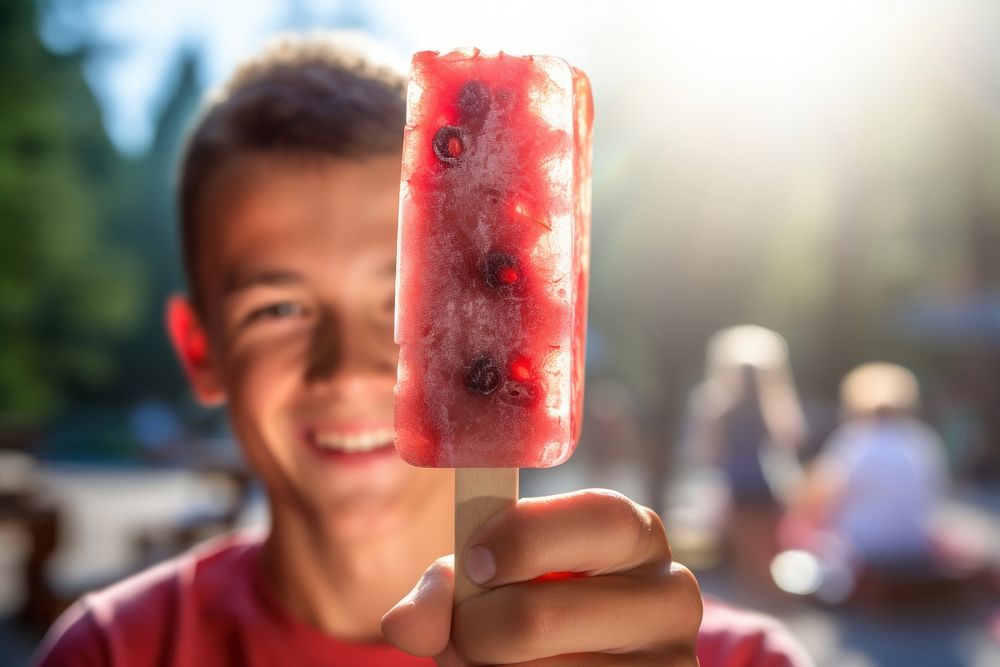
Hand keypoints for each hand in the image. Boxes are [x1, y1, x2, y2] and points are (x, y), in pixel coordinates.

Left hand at [382, 489, 701, 665]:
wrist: (582, 664)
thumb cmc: (533, 607)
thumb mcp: (493, 581)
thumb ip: (447, 590)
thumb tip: (403, 623)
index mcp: (638, 535)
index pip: (600, 517)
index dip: (524, 538)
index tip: (475, 562)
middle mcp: (672, 597)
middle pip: (540, 615)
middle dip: (474, 631)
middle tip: (458, 638)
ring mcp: (671, 666)